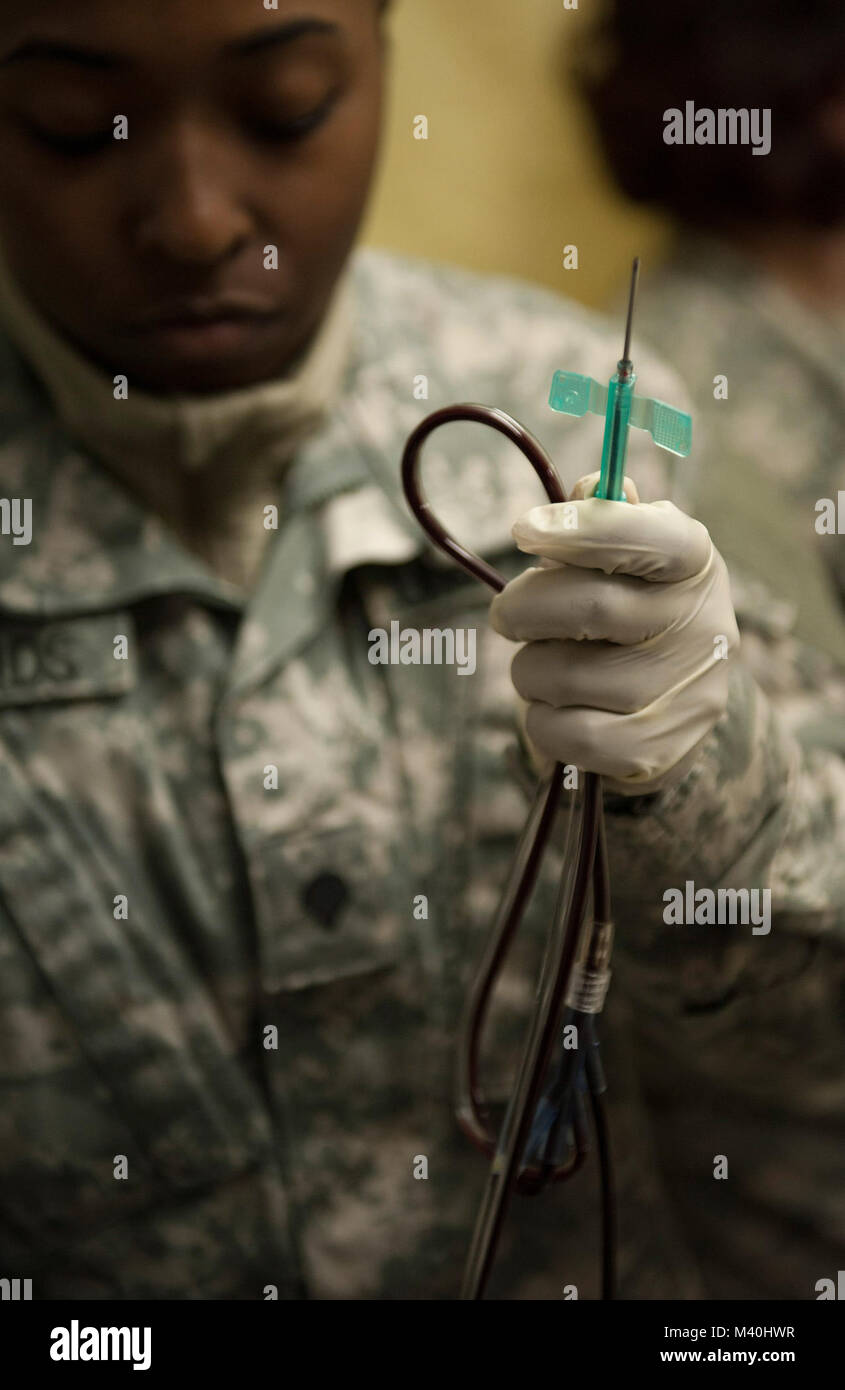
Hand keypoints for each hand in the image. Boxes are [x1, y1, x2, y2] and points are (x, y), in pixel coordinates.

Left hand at [489, 472, 740, 794]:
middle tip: (507, 614)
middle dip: (525, 606)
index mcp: (696, 563)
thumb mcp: (635, 558)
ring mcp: (683, 696)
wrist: (674, 714)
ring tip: (549, 666)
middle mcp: (702, 626)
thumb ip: (607, 519)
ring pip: (559, 674)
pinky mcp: (652, 753)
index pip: (645, 537)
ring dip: (529, 669)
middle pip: (589, 606)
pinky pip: (558, 731)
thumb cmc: (636, 614)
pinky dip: (539, 719)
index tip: (523, 530)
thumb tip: (587, 488)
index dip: (579, 530)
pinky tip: (559, 709)